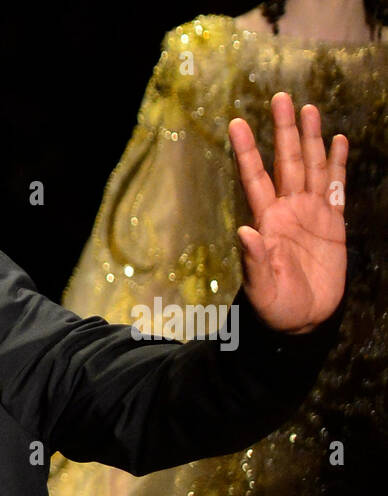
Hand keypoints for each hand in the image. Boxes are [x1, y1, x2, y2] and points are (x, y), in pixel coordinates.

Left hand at [228, 93, 346, 333]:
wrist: (302, 320)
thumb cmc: (275, 307)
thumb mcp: (261, 288)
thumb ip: (254, 260)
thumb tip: (245, 231)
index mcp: (267, 221)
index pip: (255, 178)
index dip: (247, 151)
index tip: (236, 123)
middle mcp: (287, 210)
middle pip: (287, 162)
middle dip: (284, 131)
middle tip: (282, 98)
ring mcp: (311, 213)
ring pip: (312, 167)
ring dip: (310, 139)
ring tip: (308, 109)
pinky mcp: (332, 222)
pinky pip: (336, 186)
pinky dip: (337, 164)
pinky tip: (337, 141)